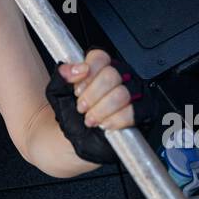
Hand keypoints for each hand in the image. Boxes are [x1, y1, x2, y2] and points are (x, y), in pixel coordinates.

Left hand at [45, 47, 138, 165]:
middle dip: (92, 95)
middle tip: (82, 107)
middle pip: (112, 75)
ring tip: (90, 119)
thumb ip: (62, 75)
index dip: (87, 74)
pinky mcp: (142, 113)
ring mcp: (132, 95)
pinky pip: (134, 112)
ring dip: (101, 110)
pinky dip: (116, 120)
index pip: (100, 57)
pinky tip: (105, 124)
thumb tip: (76, 68)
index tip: (77, 90)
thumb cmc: (68, 115)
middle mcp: (118, 78)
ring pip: (122, 94)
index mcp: (99, 68)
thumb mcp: (57, 92)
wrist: (73, 141)